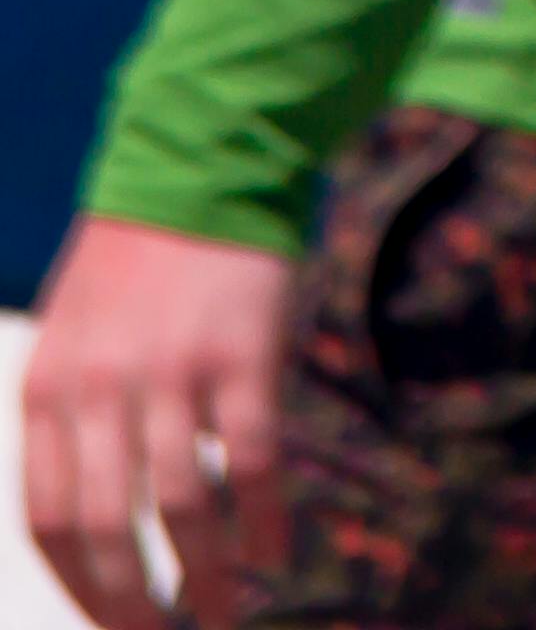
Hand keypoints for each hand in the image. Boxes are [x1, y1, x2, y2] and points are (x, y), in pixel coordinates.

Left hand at [22, 214, 292, 629]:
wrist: (200, 160)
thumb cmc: (139, 257)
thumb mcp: (74, 333)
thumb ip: (74, 413)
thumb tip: (95, 506)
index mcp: (47, 389)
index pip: (48, 521)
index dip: (82, 588)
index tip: (119, 622)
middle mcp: (99, 390)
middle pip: (108, 528)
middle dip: (139, 602)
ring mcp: (172, 371)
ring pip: (184, 505)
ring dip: (210, 575)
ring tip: (231, 612)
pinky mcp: (243, 352)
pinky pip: (253, 458)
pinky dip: (266, 517)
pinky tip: (280, 549)